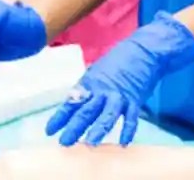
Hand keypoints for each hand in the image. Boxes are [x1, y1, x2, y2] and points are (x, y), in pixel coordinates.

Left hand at [45, 11, 193, 146]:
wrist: (144, 50)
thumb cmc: (118, 60)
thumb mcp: (97, 72)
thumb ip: (87, 89)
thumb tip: (73, 104)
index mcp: (90, 83)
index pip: (72, 102)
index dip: (60, 117)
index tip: (49, 131)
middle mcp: (103, 91)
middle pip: (86, 111)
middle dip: (74, 127)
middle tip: (64, 142)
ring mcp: (119, 96)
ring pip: (107, 115)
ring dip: (98, 129)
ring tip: (90, 144)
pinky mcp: (135, 99)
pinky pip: (131, 117)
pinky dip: (128, 130)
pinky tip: (123, 143)